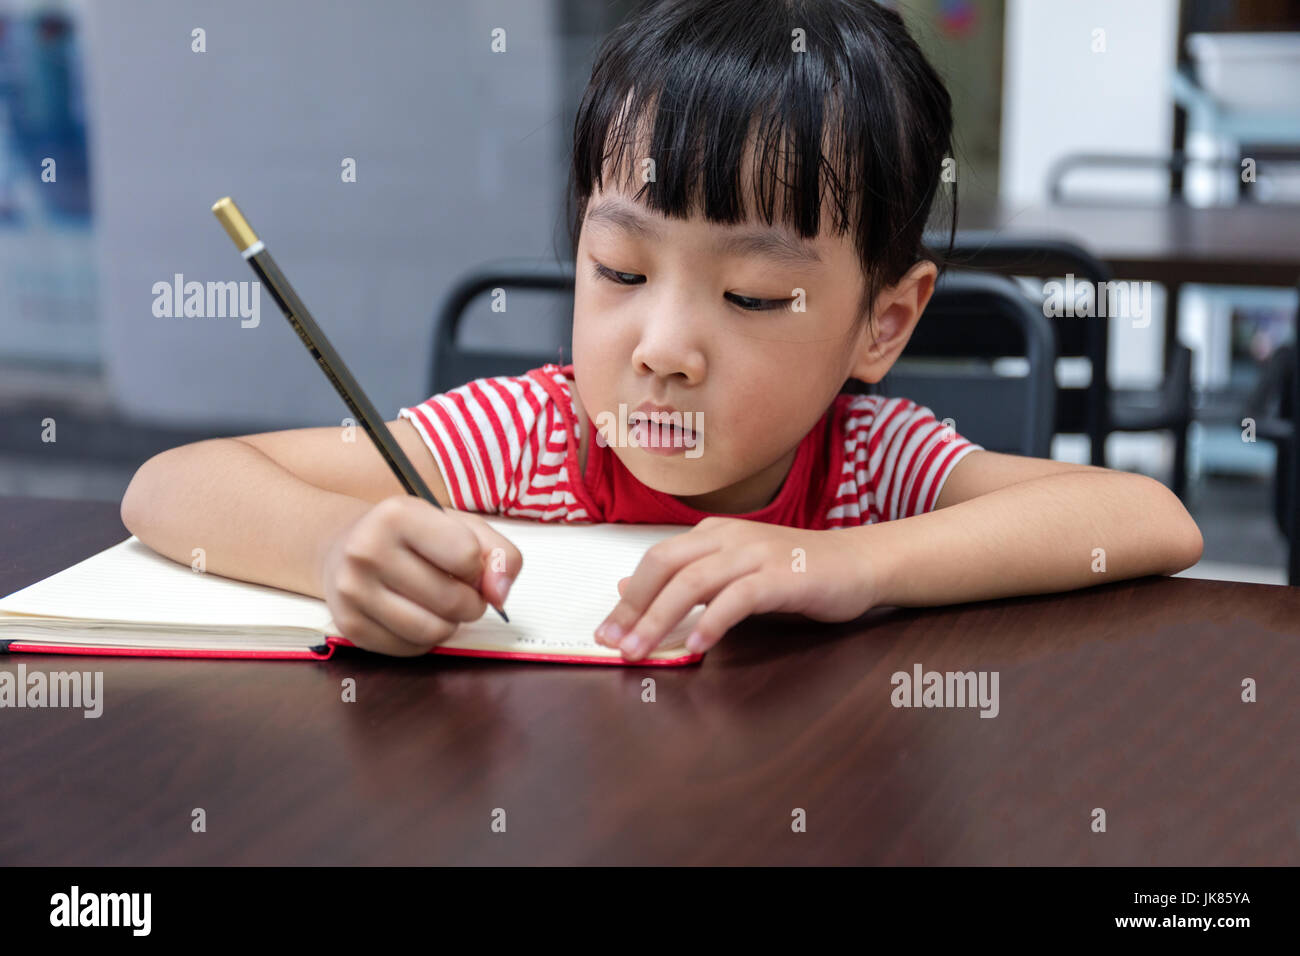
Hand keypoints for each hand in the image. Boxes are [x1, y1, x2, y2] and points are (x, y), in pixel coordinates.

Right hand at [319, 495, 520, 656]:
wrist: (345, 549)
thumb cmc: (412, 536)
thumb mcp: (458, 525)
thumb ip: (497, 553)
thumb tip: (500, 595)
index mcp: (397, 515)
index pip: (466, 555)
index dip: (477, 567)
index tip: (466, 564)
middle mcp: (367, 550)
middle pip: (452, 599)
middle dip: (471, 603)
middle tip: (463, 592)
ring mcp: (353, 591)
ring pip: (434, 631)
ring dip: (451, 624)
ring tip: (442, 606)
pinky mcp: (350, 626)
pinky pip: (412, 648)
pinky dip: (426, 639)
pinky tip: (417, 616)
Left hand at [593, 516, 878, 660]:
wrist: (859, 563)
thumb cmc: (795, 572)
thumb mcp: (732, 571)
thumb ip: (685, 578)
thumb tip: (627, 584)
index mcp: (713, 534)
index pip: (656, 560)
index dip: (628, 596)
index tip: (607, 630)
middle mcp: (729, 537)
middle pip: (665, 566)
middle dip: (634, 607)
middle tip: (614, 643)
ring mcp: (756, 554)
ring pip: (694, 582)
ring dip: (661, 619)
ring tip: (642, 651)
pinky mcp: (782, 577)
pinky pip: (738, 598)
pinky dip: (713, 622)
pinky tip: (698, 646)